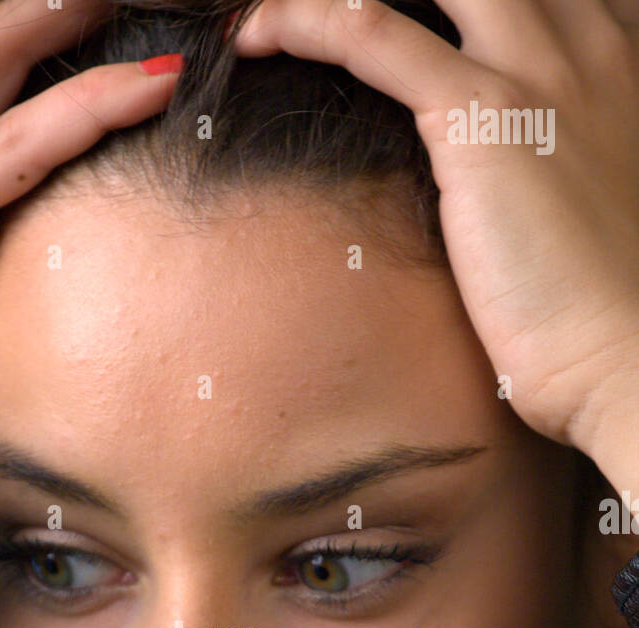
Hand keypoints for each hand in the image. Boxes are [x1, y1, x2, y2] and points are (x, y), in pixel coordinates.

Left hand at [230, 0, 638, 468]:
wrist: (629, 357)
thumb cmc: (608, 308)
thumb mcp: (591, 201)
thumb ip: (550, 159)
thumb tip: (493, 176)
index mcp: (616, 60)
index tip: (390, 16)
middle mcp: (585, 45)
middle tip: (333, 7)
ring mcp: (537, 73)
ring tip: (272, 6)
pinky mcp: (483, 118)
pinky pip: (372, 35)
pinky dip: (306, 22)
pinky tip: (262, 33)